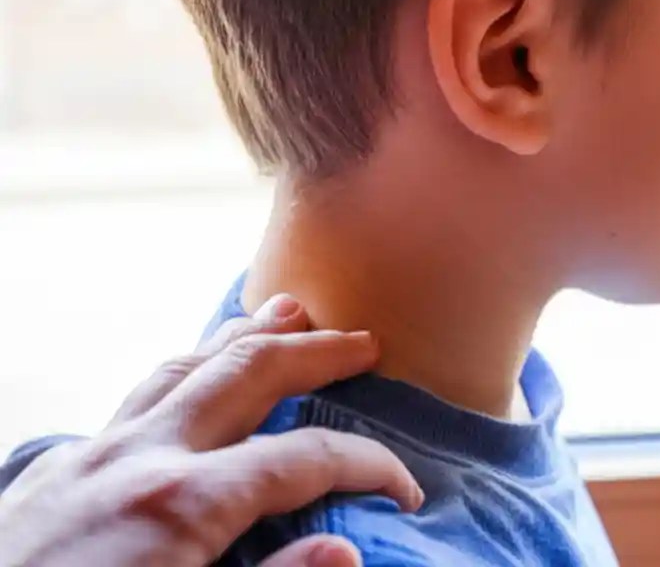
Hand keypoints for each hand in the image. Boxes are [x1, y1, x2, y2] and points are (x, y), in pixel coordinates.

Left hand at [0, 296, 423, 566]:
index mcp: (183, 505)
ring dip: (246, 339)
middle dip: (313, 352)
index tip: (406, 490)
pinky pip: (139, 393)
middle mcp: (142, 458)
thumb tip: (346, 549)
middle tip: (363, 341)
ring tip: (289, 311)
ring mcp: (94, 457)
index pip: (306, 459)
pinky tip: (198, 372)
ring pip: (184, 368)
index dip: (369, 466)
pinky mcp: (58, 471)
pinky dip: (187, 367)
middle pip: (247, 376)